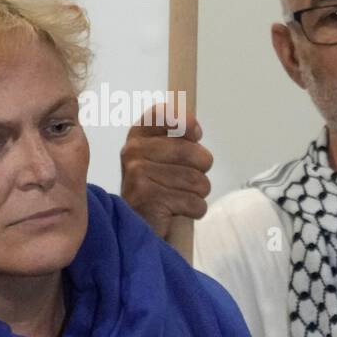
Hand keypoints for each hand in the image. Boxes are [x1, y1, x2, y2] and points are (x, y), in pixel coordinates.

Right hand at [120, 103, 212, 237]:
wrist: (139, 222)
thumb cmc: (159, 186)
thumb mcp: (165, 155)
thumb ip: (180, 138)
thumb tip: (194, 129)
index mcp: (139, 135)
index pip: (165, 113)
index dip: (188, 124)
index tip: (195, 136)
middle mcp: (134, 151)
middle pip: (195, 154)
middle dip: (201, 171)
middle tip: (186, 180)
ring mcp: (138, 174)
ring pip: (198, 181)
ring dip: (198, 193)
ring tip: (180, 196)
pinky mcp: (147, 198)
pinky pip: (195, 203)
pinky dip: (195, 210)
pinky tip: (178, 210)